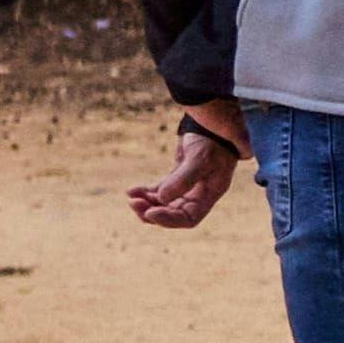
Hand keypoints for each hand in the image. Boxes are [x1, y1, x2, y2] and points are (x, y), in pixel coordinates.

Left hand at [127, 106, 247, 231]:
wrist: (212, 122)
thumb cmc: (211, 140)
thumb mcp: (200, 158)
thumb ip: (182, 179)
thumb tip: (161, 198)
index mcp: (209, 194)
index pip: (189, 218)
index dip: (169, 220)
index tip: (150, 213)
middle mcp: (199, 194)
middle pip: (173, 214)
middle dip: (152, 211)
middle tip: (134, 204)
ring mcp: (188, 187)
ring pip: (163, 204)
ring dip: (146, 203)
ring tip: (131, 196)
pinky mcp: (177, 177)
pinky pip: (159, 191)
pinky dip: (145, 193)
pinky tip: (131, 190)